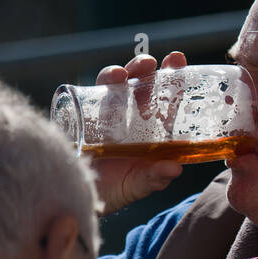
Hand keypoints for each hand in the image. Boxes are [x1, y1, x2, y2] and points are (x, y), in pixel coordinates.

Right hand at [90, 51, 187, 214]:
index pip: (165, 97)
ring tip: (124, 73)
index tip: (177, 60)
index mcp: (151, 127)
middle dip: (145, 67)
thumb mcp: (138, 185)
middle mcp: (130, 115)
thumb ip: (155, 178)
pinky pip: (92, 94)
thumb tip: (174, 169)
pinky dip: (103, 83)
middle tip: (151, 62)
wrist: (79, 198)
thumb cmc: (116, 189)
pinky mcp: (85, 116)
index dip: (173, 77)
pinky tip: (112, 80)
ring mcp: (107, 113)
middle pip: (139, 83)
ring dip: (122, 72)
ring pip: (115, 84)